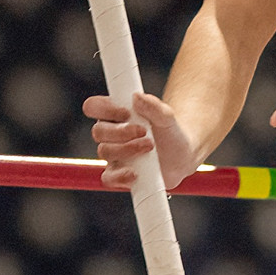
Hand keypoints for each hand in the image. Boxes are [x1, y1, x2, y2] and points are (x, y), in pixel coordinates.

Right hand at [83, 92, 200, 189]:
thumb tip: (137, 97)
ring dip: (127, 149)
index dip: (105, 108)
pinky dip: (119, 176)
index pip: (94, 106)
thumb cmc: (170, 131)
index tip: (126, 112)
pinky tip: (135, 173)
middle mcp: (110, 133)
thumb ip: (153, 106)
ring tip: (150, 147)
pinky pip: (108, 177)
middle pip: (98, 131)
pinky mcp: (118, 173)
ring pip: (104, 151)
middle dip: (121, 132)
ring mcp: (113, 154)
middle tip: (144, 131)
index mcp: (115, 114)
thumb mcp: (166, 116)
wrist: (181, 155)